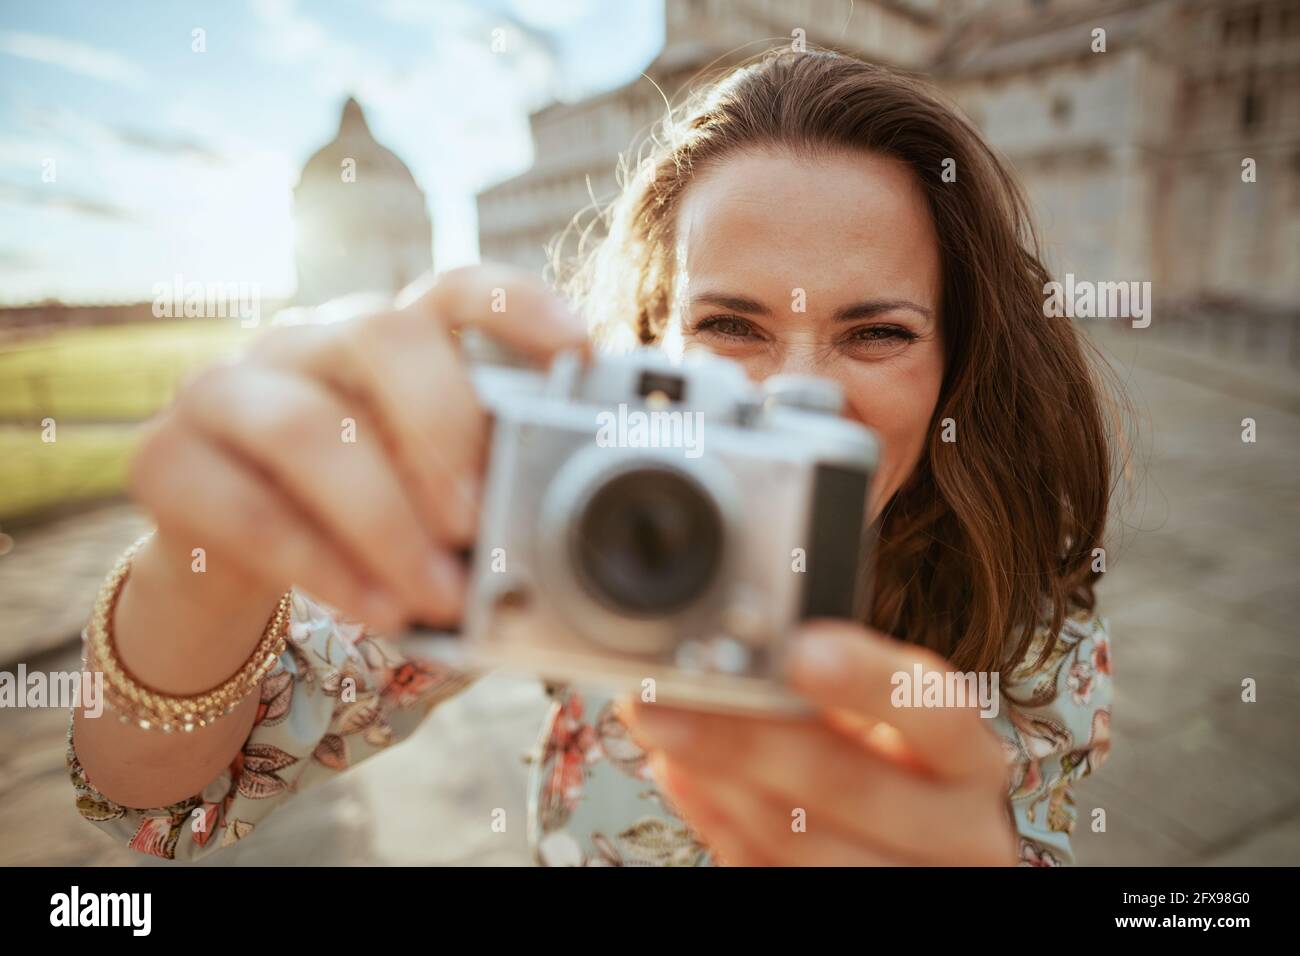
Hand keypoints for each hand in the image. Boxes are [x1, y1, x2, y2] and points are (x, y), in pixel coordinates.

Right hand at [128, 264, 586, 631]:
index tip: (577, 350)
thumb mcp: (420, 489)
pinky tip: (378, 610)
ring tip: (442, 596)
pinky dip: (325, 568)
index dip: (515, 307)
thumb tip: (550, 529)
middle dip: (443, 432)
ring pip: (306, 430)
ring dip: (386, 524)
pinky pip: (249, 510)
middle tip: (480, 523)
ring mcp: (226, 390)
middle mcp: (304, 342)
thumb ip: (474, 485)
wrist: (226, 553)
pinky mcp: (166, 460)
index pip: (450, 289)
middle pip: (379, 335)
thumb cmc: (351, 511)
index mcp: (381, 337)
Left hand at [620, 620, 1017, 865]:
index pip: (938, 714)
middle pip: (850, 785)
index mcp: (971, 762)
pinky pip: (767, 875)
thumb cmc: (895, 765)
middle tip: (669, 694)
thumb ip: (835, 686)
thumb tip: (739, 644)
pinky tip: (679, 774)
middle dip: (745, 734)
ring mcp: (907, 883)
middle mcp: (957, 831)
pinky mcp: (846, 917)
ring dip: (715, 779)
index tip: (798, 649)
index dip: (868, 681)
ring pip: (801, 843)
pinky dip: (715, 820)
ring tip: (661, 727)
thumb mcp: (889, 717)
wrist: (917, 848)